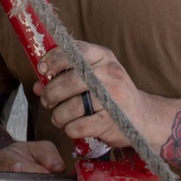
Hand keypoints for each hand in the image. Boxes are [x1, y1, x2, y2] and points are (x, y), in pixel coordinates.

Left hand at [34, 41, 155, 148]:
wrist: (143, 118)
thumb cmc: (111, 94)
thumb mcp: (94, 76)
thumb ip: (65, 76)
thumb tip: (38, 85)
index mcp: (104, 58)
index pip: (75, 51)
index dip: (54, 59)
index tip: (42, 70)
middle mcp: (110, 75)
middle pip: (69, 81)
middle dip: (51, 93)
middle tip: (47, 100)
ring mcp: (113, 99)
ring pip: (71, 107)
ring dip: (58, 115)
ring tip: (58, 117)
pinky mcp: (111, 122)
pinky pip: (77, 126)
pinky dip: (69, 128)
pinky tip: (71, 127)